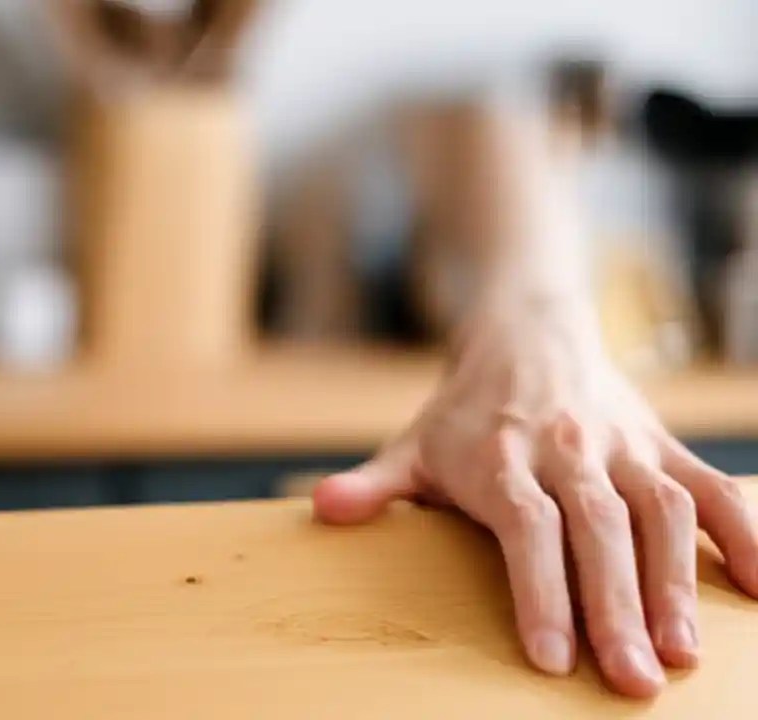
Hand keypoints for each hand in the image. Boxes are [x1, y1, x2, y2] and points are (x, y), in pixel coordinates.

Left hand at [312, 302, 757, 697]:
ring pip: (662, 511)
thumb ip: (375, 484)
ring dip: (677, 584)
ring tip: (685, 655)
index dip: (542, 591)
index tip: (551, 659)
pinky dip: (746, 532)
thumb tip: (322, 509)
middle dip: (617, 607)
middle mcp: (566, 448)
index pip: (527, 528)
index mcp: (501, 456)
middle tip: (633, 682)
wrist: (526, 331)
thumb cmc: (465, 411)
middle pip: (598, 529)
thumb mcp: (411, 443)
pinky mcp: (663, 442)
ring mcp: (622, 444)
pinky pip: (715, 485)